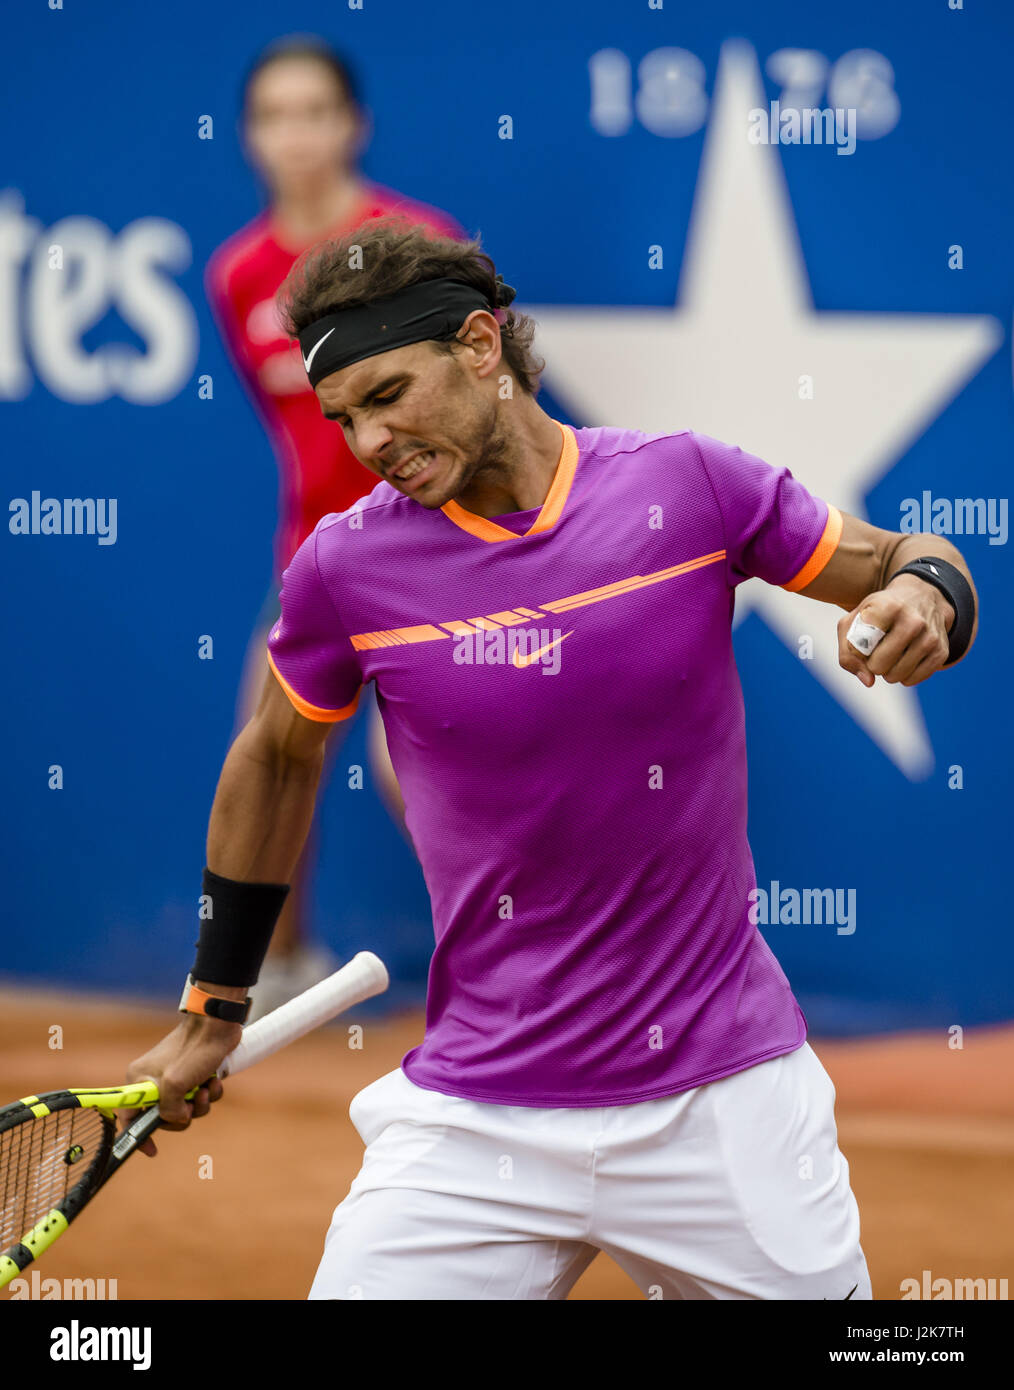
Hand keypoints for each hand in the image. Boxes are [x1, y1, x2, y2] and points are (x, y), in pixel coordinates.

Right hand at [121, 1012, 242, 1156]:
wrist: (217, 1025)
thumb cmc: (193, 1050)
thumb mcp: (174, 1086)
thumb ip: (169, 1111)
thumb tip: (176, 1119)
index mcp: (138, 1081)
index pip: (128, 1116)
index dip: (138, 1135)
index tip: (152, 1150)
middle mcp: (153, 1081)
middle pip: (163, 1117)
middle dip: (182, 1116)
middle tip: (190, 1105)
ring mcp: (175, 1078)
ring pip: (185, 1109)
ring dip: (199, 1104)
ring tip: (206, 1089)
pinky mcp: (194, 1075)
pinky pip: (199, 1097)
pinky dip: (209, 1093)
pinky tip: (214, 1080)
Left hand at [839, 573, 953, 687]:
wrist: (920, 597)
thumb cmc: (880, 612)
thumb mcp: (855, 620)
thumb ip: (848, 652)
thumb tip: (868, 681)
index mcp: (888, 606)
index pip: (862, 643)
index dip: (857, 649)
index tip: (863, 639)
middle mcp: (913, 620)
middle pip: (879, 665)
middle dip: (872, 664)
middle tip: (877, 651)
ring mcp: (930, 636)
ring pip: (896, 675)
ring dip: (887, 672)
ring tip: (890, 655)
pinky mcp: (941, 651)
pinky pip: (913, 679)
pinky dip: (904, 676)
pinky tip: (904, 660)